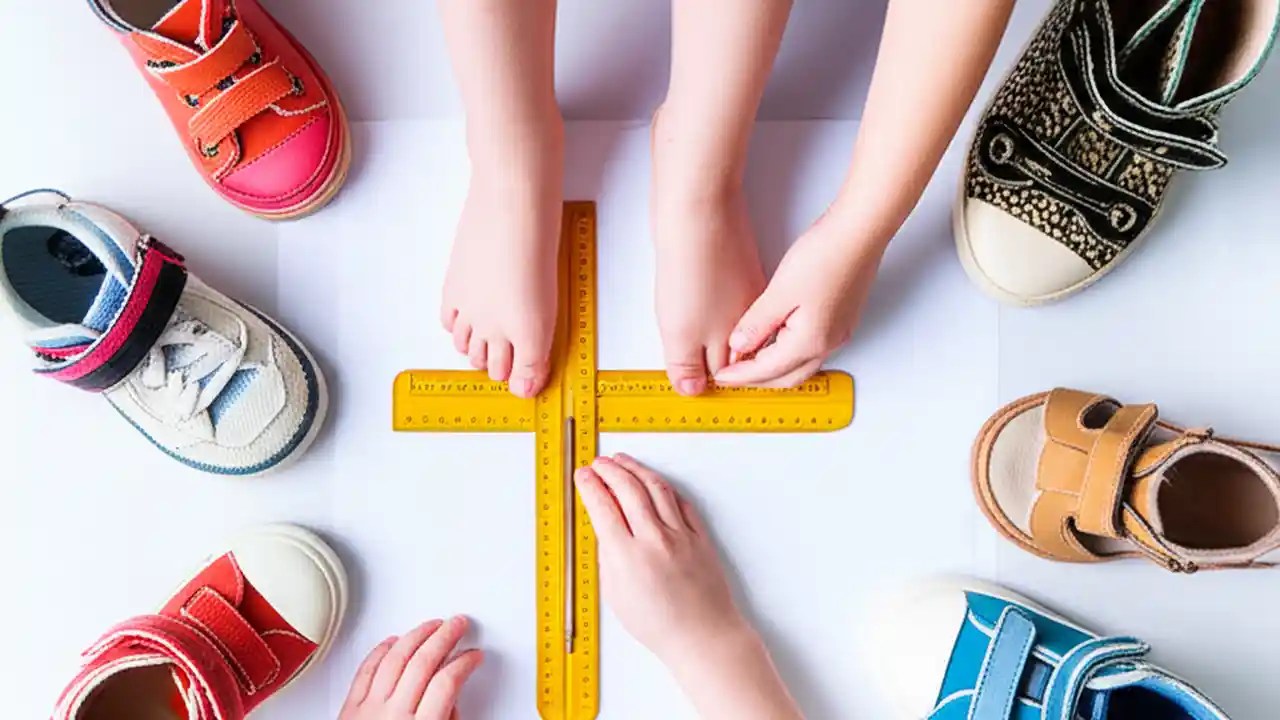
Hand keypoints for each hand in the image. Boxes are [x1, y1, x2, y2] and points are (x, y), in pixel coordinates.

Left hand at [339, 617, 483, 719]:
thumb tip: (450, 705)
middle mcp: (393, 716)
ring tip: (431, 625)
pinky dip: (381, 650)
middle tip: (458, 625)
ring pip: (394, 658)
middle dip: (445, 636)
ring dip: (416, 635)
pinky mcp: (348, 710)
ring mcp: (368, 710)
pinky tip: (392, 641)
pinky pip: (366, 670)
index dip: (464, 662)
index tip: (474, 656)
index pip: (447, 682)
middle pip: (422, 662)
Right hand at [576, 454, 804, 719]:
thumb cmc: (659, 625)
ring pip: (655, 487)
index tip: (583, 476)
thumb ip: (608, 557)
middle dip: (609, 470)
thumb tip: (605, 528)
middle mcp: (654, 539)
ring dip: (635, 468)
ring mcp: (679, 535)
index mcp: (627, 556)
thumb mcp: (615, 595)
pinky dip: (663, 486)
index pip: (602, 507)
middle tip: (598, 463)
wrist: (702, 636)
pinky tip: (653, 481)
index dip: (589, 486)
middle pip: (627, 488)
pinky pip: (680, 501)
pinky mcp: (699, 536)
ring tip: (621, 461)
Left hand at [714, 219, 881, 387]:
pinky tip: (775, 341)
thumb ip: (757, 324)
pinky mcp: (841, 321)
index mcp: (810, 342)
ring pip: (800, 366)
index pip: (766, 371)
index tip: (720, 375)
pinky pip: (810, 350)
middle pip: (786, 378)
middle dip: (757, 381)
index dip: (740, 375)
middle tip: (732, 374)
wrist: (860, 232)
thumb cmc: (826, 255)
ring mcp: (838, 334)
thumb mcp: (780, 292)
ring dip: (774, 369)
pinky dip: (788, 354)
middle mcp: (828, 344)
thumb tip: (738, 346)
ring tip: (748, 359)